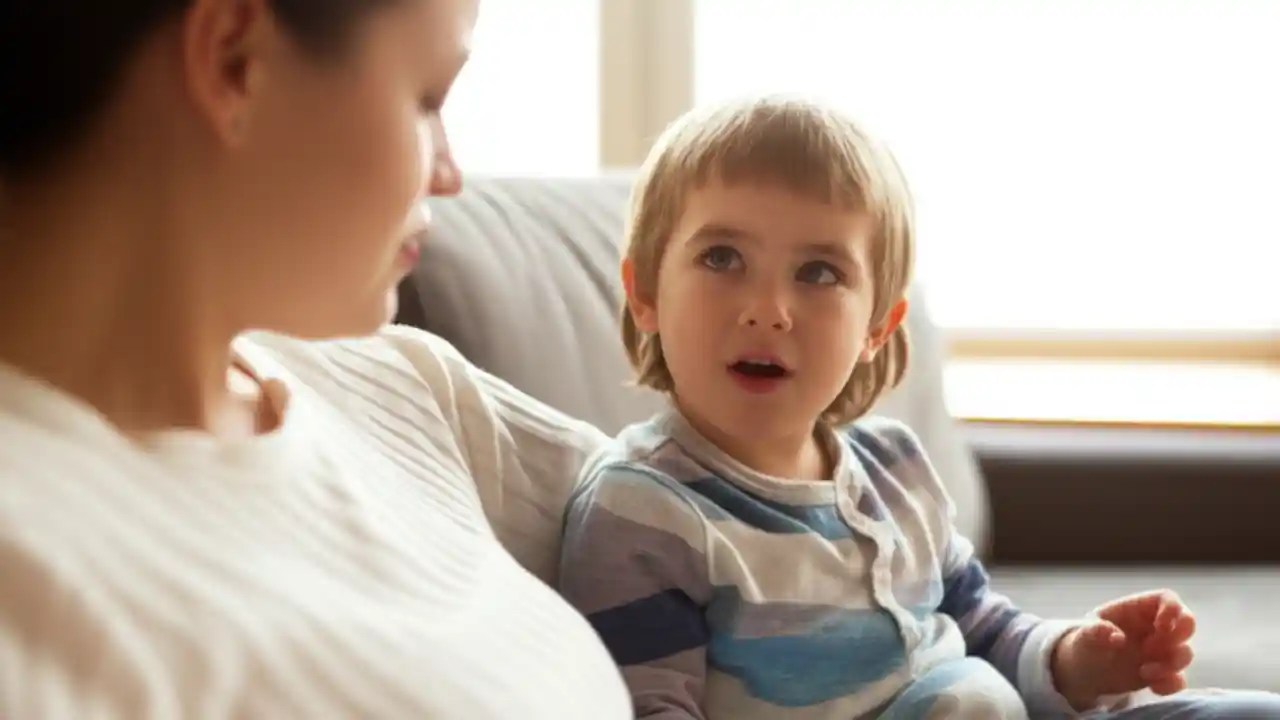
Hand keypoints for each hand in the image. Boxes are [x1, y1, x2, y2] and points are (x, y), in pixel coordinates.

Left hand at [1051, 590, 1196, 710]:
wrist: (1082, 672)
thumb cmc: (1084, 644)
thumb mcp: (1083, 636)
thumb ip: (1096, 632)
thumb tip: (1116, 637)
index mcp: (1136, 610)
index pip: (1166, 598)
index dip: (1173, 609)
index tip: (1162, 627)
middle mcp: (1153, 628)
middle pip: (1186, 622)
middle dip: (1178, 637)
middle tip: (1151, 649)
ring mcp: (1159, 651)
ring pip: (1184, 652)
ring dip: (1172, 664)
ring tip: (1144, 672)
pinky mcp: (1161, 673)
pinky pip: (1179, 678)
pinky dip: (1171, 684)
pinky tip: (1153, 687)